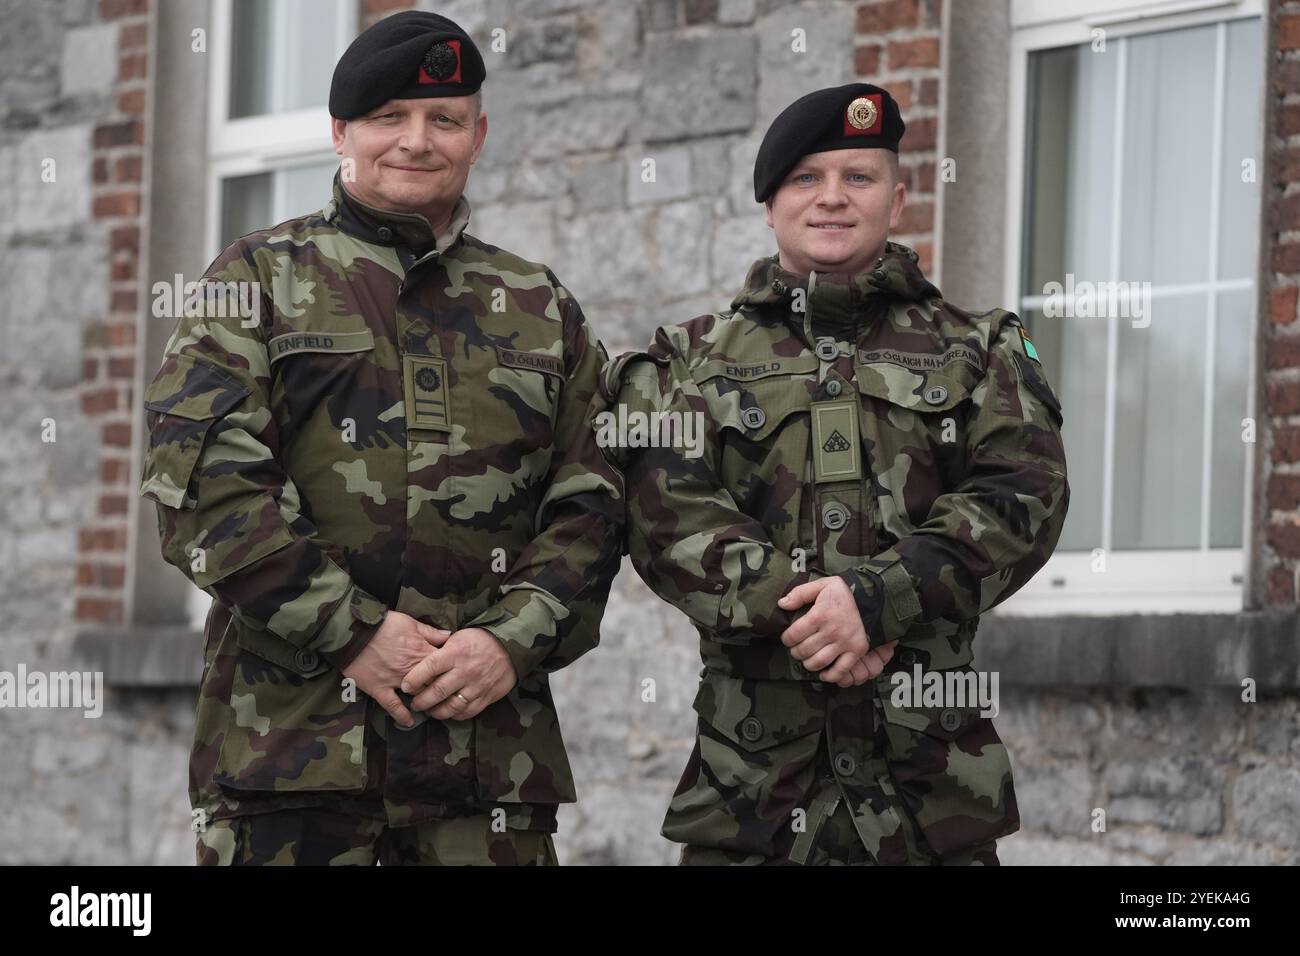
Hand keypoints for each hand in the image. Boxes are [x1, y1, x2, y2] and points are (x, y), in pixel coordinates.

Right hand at [341, 611, 449, 727]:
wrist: (355, 632)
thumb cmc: (383, 624)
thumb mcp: (410, 622)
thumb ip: (431, 632)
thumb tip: (450, 636)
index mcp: (421, 652)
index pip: (445, 666)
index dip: (452, 671)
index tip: (456, 675)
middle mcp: (412, 669)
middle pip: (435, 684)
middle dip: (443, 689)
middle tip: (449, 695)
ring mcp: (395, 681)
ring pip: (418, 696)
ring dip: (426, 702)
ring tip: (434, 709)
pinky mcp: (379, 689)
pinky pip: (392, 706)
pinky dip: (401, 715)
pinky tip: (409, 722)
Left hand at [401, 627, 516, 720]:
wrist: (509, 647)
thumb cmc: (479, 640)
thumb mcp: (458, 637)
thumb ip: (440, 649)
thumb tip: (418, 657)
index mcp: (455, 654)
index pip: (430, 667)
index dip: (414, 679)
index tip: (404, 686)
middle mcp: (465, 671)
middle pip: (438, 691)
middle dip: (421, 701)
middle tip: (414, 703)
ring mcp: (476, 686)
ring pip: (451, 706)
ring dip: (436, 712)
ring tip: (429, 711)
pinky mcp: (486, 697)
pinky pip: (467, 712)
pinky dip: (455, 715)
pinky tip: (448, 713)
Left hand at [777, 577, 897, 685]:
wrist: (873, 599)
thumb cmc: (844, 593)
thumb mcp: (822, 585)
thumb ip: (800, 593)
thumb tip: (782, 604)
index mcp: (820, 615)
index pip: (793, 635)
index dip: (786, 639)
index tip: (788, 638)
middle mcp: (831, 631)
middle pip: (803, 651)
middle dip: (795, 652)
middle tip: (797, 649)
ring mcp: (845, 643)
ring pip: (818, 662)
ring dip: (808, 664)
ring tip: (807, 658)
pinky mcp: (856, 651)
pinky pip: (840, 670)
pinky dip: (829, 676)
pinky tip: (823, 673)